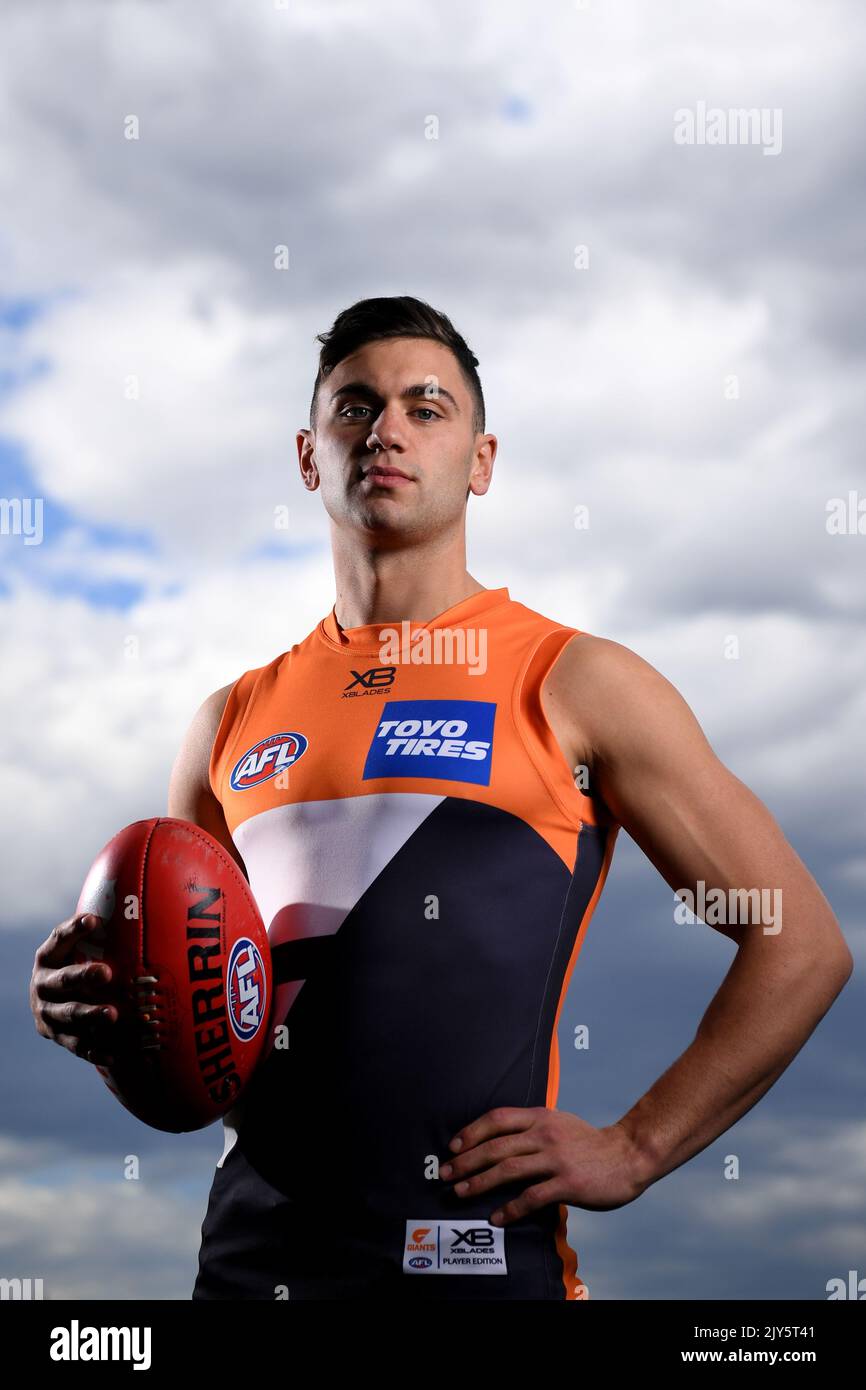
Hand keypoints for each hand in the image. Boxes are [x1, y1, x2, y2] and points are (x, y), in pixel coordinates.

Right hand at [30, 913, 117, 1066]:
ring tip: (112, 1014)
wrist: (49, 1004)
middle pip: (62, 979)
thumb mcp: (79, 949)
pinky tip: (114, 1053)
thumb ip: (98, 935)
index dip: (74, 929)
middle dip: (83, 976)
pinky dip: (95, 1050)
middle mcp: (43, 984)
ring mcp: (47, 1013)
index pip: (59, 939)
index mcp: (48, 957)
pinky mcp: (57, 1036)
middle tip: (106, 973)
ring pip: (69, 1014)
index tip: (94, 920)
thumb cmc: (75, 966)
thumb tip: (137, 908)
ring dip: (90, 1015)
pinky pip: (77, 1046)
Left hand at [439, 1106, 651, 1224]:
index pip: (497, 1119)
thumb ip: (532, 1126)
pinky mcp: (567, 1183)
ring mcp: (556, 1158)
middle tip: (445, 1174)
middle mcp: (545, 1134)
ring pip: (508, 1169)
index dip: (471, 1132)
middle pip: (496, 1145)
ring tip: (460, 1193)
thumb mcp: (559, 1122)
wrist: (628, 1155)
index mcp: (541, 1116)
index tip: (452, 1147)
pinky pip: (531, 1197)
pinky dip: (510, 1208)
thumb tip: (499, 1139)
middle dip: (466, 1161)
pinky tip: (497, 1218)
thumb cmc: (590, 1142)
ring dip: (480, 1182)